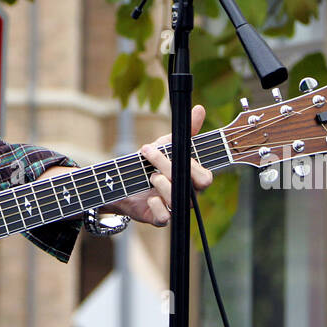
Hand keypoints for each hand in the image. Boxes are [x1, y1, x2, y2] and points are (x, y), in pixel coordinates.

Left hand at [108, 105, 213, 226]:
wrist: (121, 182)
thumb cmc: (149, 164)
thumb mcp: (166, 144)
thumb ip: (186, 131)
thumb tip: (200, 109)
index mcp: (192, 179)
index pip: (206, 177)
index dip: (191, 165)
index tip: (167, 147)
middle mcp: (187, 195)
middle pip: (195, 187)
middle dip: (171, 168)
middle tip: (150, 155)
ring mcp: (174, 208)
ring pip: (179, 200)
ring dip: (161, 183)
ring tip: (150, 176)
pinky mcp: (159, 218)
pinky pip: (165, 217)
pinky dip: (156, 205)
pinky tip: (149, 198)